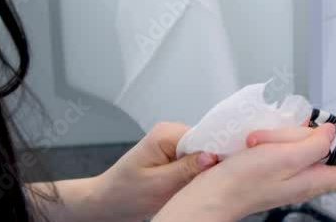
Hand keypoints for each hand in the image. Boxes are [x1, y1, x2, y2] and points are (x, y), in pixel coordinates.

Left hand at [85, 122, 219, 220]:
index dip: (218, 151)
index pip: (204, 135)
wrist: (108, 201)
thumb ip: (186, 169)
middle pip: (206, 143)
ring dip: (205, 170)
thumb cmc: (125, 192)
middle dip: (212, 162)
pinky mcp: (175, 156)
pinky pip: (196, 161)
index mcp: (165, 133)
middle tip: (213, 181)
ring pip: (204, 153)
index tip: (227, 167)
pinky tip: (195, 185)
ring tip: (199, 185)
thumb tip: (213, 156)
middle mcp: (171, 133)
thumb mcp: (158, 184)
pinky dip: (199, 174)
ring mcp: (173, 144)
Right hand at [153, 124, 335, 221]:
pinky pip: (301, 150)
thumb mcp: (284, 157)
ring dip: (330, 139)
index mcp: (315, 178)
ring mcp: (293, 173)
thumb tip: (335, 133)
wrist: (213, 193)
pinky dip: (306, 138)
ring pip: (322, 152)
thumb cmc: (244, 181)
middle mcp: (308, 178)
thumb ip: (314, 144)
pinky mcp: (278, 168)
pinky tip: (301, 129)